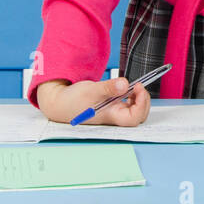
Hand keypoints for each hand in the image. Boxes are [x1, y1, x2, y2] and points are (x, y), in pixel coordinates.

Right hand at [36, 76, 151, 126]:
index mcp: (111, 116)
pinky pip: (128, 103)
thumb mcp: (91, 90)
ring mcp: (113, 111)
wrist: (59, 103)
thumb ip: (108, 87)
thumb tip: (125, 84)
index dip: (141, 104)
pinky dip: (131, 95)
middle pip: (139, 115)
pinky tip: (125, 88)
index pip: (134, 118)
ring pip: (135, 109)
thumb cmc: (72, 100)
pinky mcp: (111, 106)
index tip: (138, 87)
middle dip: (143, 100)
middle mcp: (114, 116)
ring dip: (138, 98)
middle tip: (138, 86)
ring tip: (132, 87)